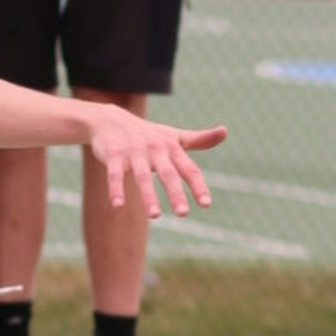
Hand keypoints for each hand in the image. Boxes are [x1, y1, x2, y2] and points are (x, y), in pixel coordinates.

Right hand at [81, 105, 227, 218]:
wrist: (110, 119)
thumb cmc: (148, 134)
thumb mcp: (174, 136)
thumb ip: (199, 139)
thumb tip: (225, 131)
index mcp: (172, 148)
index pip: (189, 169)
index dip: (198, 186)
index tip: (206, 204)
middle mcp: (155, 149)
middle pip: (167, 174)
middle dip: (175, 193)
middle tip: (183, 214)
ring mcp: (133, 152)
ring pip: (142, 176)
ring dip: (148, 196)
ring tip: (155, 216)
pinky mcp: (113, 155)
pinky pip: (114, 174)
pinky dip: (116, 188)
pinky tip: (117, 205)